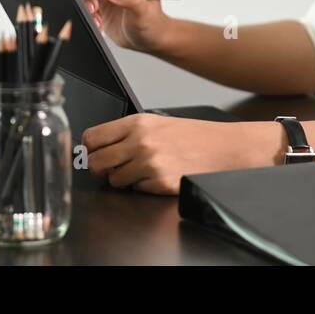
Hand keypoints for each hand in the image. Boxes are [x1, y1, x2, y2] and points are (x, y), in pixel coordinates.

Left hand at [81, 114, 285, 193]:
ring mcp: (149, 164)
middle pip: (96, 162)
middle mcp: (139, 142)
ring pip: (113, 180)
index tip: (93, 153)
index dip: (89, 149)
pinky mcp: (159, 182)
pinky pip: (135, 190)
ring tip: (141, 171)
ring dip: (122, 179)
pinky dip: (142, 187)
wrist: (224, 148)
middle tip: (111, 168)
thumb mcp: (157, 123)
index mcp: (136, 123)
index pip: (92, 137)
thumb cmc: (193, 135)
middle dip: (100, 169)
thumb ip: (127, 132)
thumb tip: (98, 146)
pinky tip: (157, 177)